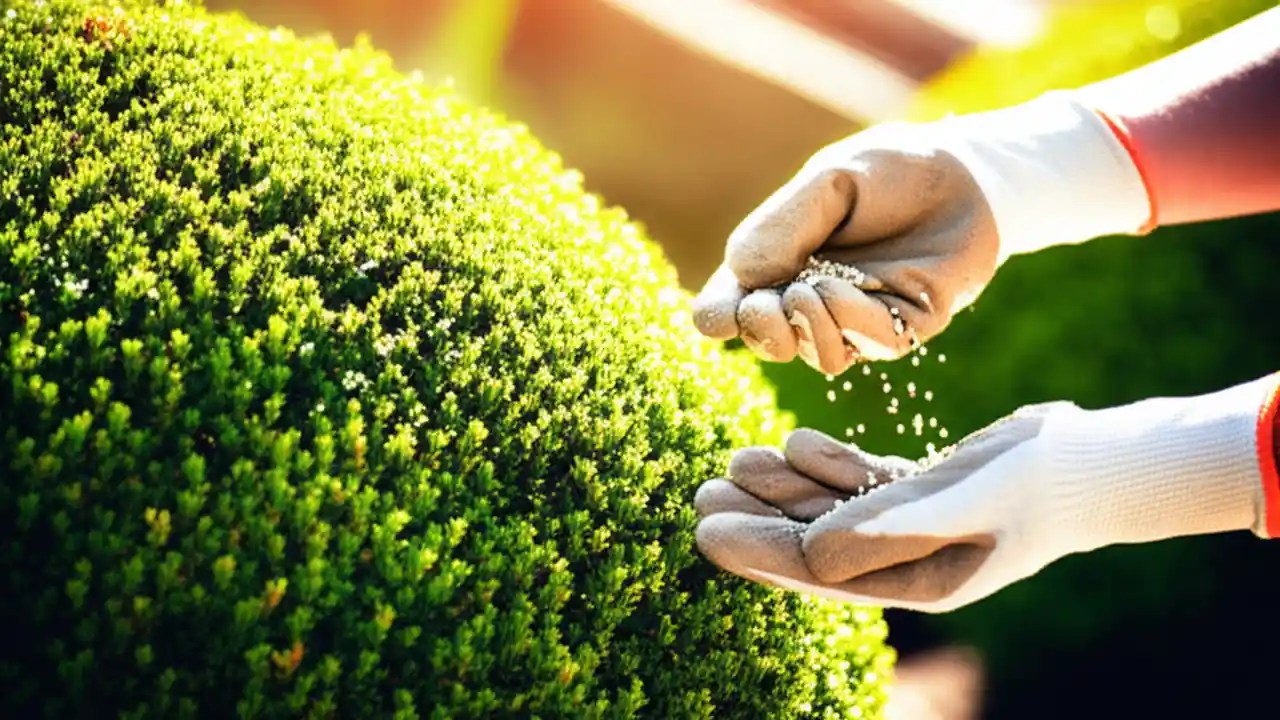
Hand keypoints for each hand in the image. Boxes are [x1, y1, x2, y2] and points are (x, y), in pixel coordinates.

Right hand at [692, 92, 1152, 374]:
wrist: (969, 175)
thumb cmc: (891, 171)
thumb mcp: (828, 181)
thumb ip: (780, 226)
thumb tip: (744, 279)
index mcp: (777, 262)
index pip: (725, 309)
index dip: (719, 317)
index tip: (729, 306)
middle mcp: (810, 298)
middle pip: (764, 342)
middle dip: (762, 329)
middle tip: (777, 300)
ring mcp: (857, 319)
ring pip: (814, 356)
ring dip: (808, 326)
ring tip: (820, 288)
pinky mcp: (904, 328)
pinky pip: (866, 347)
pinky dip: (851, 322)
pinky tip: (855, 289)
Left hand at [695, 377, 1274, 612]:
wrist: (1092, 460)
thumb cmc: (1032, 485)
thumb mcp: (955, 503)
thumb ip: (882, 527)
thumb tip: (810, 553)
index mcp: (912, 581)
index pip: (815, 570)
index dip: (756, 549)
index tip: (705, 531)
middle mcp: (908, 559)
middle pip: (812, 540)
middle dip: (756, 516)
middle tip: (699, 493)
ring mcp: (915, 523)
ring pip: (832, 507)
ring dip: (785, 485)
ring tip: (735, 459)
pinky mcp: (925, 490)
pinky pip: (862, 482)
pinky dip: (829, 465)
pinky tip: (795, 443)